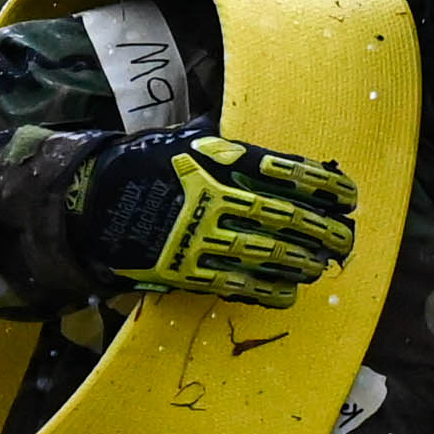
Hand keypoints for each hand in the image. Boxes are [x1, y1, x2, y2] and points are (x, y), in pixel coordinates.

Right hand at [70, 127, 358, 306]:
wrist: (87, 203)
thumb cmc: (139, 167)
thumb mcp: (183, 141)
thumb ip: (227, 150)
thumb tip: (270, 158)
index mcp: (217, 161)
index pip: (284, 172)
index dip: (321, 186)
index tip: (346, 196)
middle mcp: (213, 198)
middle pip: (282, 216)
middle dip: (320, 229)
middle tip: (344, 238)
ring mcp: (199, 236)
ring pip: (264, 253)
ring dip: (299, 261)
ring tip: (321, 266)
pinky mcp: (184, 268)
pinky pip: (233, 283)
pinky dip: (265, 290)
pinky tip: (287, 292)